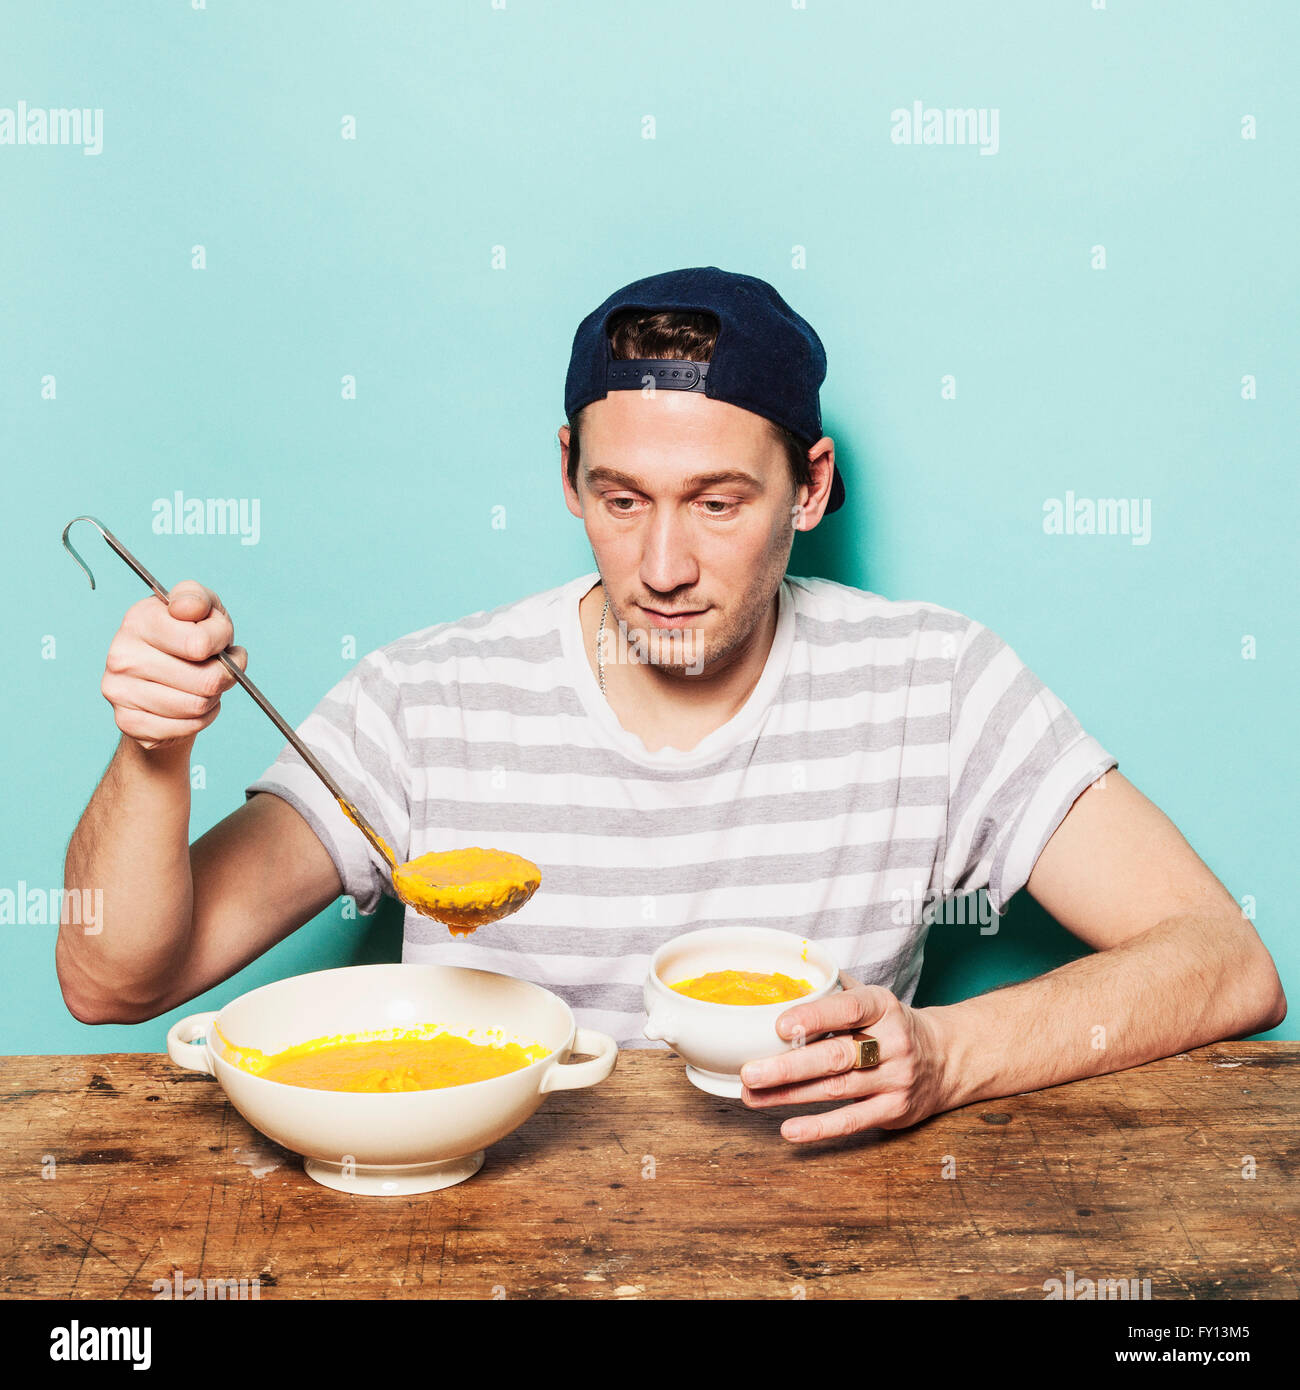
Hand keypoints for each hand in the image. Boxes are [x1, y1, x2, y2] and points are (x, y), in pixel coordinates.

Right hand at [101, 581, 246, 749]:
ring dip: (214, 698)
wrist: (164, 681)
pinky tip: (192, 704)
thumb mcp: (202, 609)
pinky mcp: (128, 722)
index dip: (222, 644)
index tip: (218, 642)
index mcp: (138, 620)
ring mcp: (120, 691)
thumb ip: (198, 599)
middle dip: (224, 677)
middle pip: (205, 681)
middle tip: (220, 669)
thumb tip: (188, 608)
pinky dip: (202, 719)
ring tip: (205, 685)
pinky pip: (186, 728)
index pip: (200, 644)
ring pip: (197, 706)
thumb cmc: (189, 638)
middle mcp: (121, 655)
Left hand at [739, 971, 949, 1141]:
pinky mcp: (894, 1109)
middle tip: (750, 1072)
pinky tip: (789, 1128)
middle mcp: (892, 1042)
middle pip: (836, 1056)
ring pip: (837, 1089)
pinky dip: (819, 1127)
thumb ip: (832, 988)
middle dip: (788, 1066)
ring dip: (790, 1095)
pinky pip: (853, 1120)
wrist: (944, 1058)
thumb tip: (783, 976)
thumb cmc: (890, 1024)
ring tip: (753, 1096)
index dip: (813, 1016)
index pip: (847, 1009)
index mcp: (882, 1006)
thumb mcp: (871, 997)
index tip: (779, 1025)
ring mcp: (895, 1078)